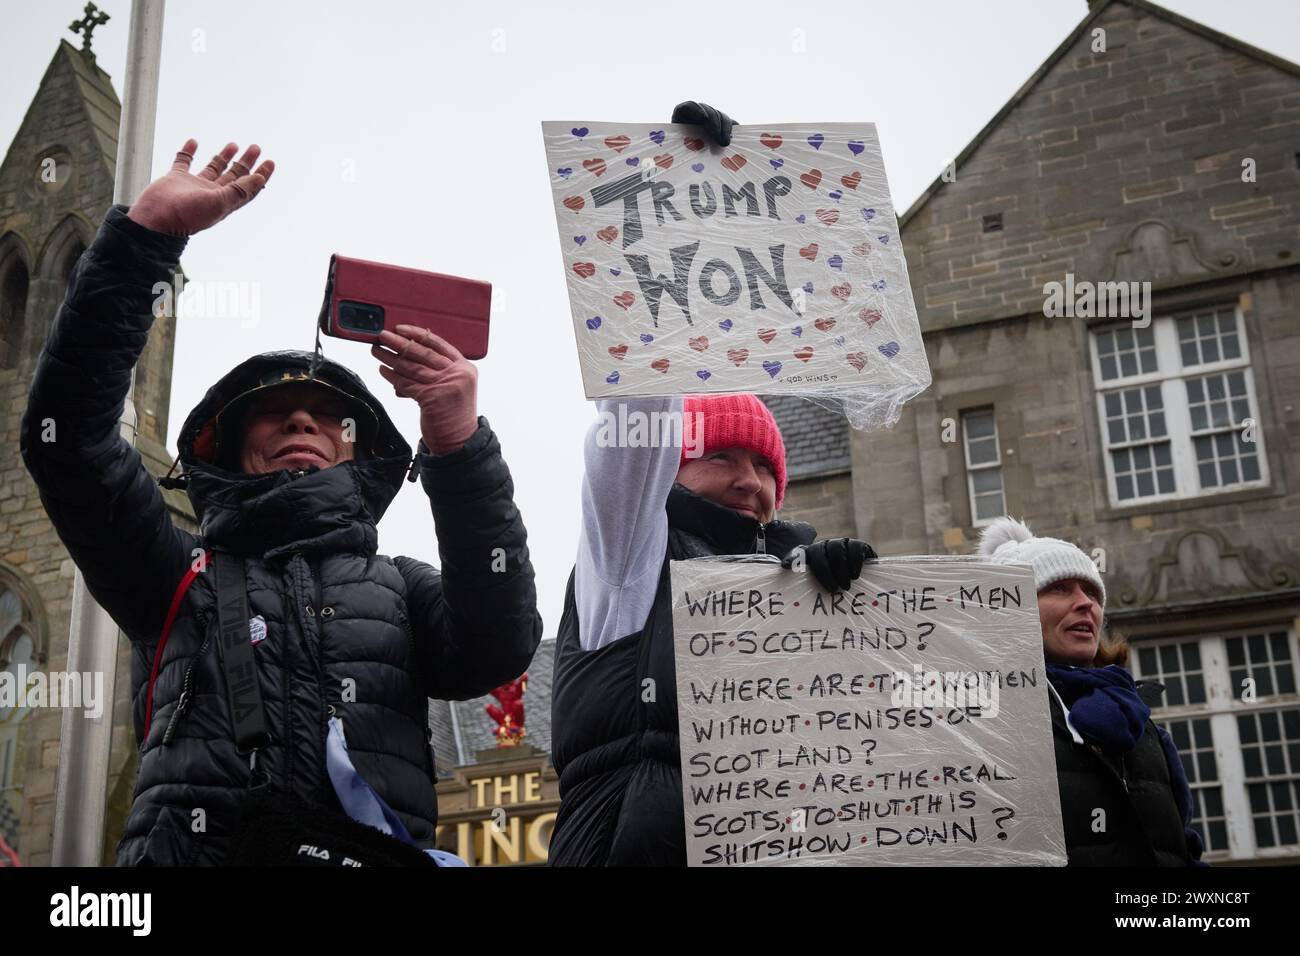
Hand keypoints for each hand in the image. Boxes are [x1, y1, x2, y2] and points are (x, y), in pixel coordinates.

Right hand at [126, 139, 273, 235]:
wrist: (157, 219)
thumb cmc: (188, 215)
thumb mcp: (219, 202)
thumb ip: (239, 190)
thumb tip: (260, 178)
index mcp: (224, 201)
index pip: (248, 187)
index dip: (260, 176)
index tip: (270, 162)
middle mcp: (211, 193)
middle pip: (234, 176)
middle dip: (246, 162)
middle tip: (256, 147)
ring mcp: (194, 185)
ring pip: (213, 168)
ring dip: (224, 157)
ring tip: (234, 144)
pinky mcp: (176, 178)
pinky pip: (183, 161)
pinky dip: (188, 151)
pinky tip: (194, 142)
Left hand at [372, 325, 477, 454]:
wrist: (458, 442)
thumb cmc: (452, 414)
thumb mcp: (453, 386)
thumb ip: (439, 368)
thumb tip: (411, 348)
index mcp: (465, 367)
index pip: (438, 343)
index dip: (417, 334)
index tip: (399, 328)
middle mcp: (457, 374)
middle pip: (422, 352)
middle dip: (398, 342)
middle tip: (381, 335)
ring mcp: (445, 385)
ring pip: (411, 367)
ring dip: (390, 357)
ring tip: (376, 350)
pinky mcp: (431, 398)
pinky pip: (406, 383)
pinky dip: (392, 376)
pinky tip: (382, 370)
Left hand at [672, 101, 736, 146]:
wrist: (683, 155)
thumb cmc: (675, 152)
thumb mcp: (673, 146)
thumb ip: (680, 144)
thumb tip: (687, 151)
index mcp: (681, 114)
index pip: (689, 106)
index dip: (697, 111)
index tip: (704, 119)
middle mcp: (696, 113)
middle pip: (708, 111)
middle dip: (714, 123)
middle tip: (716, 136)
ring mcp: (709, 117)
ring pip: (720, 116)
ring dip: (724, 128)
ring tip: (724, 142)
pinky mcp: (720, 125)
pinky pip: (729, 123)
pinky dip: (733, 128)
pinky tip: (734, 137)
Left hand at [782, 538, 876, 591]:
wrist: (863, 579)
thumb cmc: (838, 585)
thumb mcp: (819, 585)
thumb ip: (806, 584)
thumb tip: (790, 582)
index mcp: (811, 554)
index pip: (798, 553)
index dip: (792, 558)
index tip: (786, 566)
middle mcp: (824, 546)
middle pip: (819, 552)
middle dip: (825, 572)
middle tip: (833, 590)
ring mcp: (841, 543)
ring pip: (837, 550)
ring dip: (841, 570)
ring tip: (845, 586)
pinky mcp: (859, 545)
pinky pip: (855, 548)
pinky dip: (855, 562)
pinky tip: (855, 575)